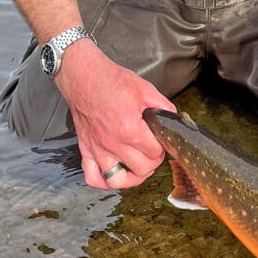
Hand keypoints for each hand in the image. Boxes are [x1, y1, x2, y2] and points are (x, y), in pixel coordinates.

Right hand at [54, 40, 174, 188]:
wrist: (83, 76)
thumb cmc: (110, 81)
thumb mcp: (144, 89)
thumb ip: (163, 107)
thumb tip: (174, 120)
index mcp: (130, 129)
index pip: (155, 152)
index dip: (162, 147)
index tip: (161, 140)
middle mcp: (113, 143)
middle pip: (142, 169)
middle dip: (153, 161)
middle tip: (153, 151)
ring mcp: (97, 149)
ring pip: (118, 180)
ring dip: (133, 177)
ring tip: (138, 167)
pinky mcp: (85, 149)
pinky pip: (93, 177)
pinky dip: (104, 181)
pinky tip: (114, 172)